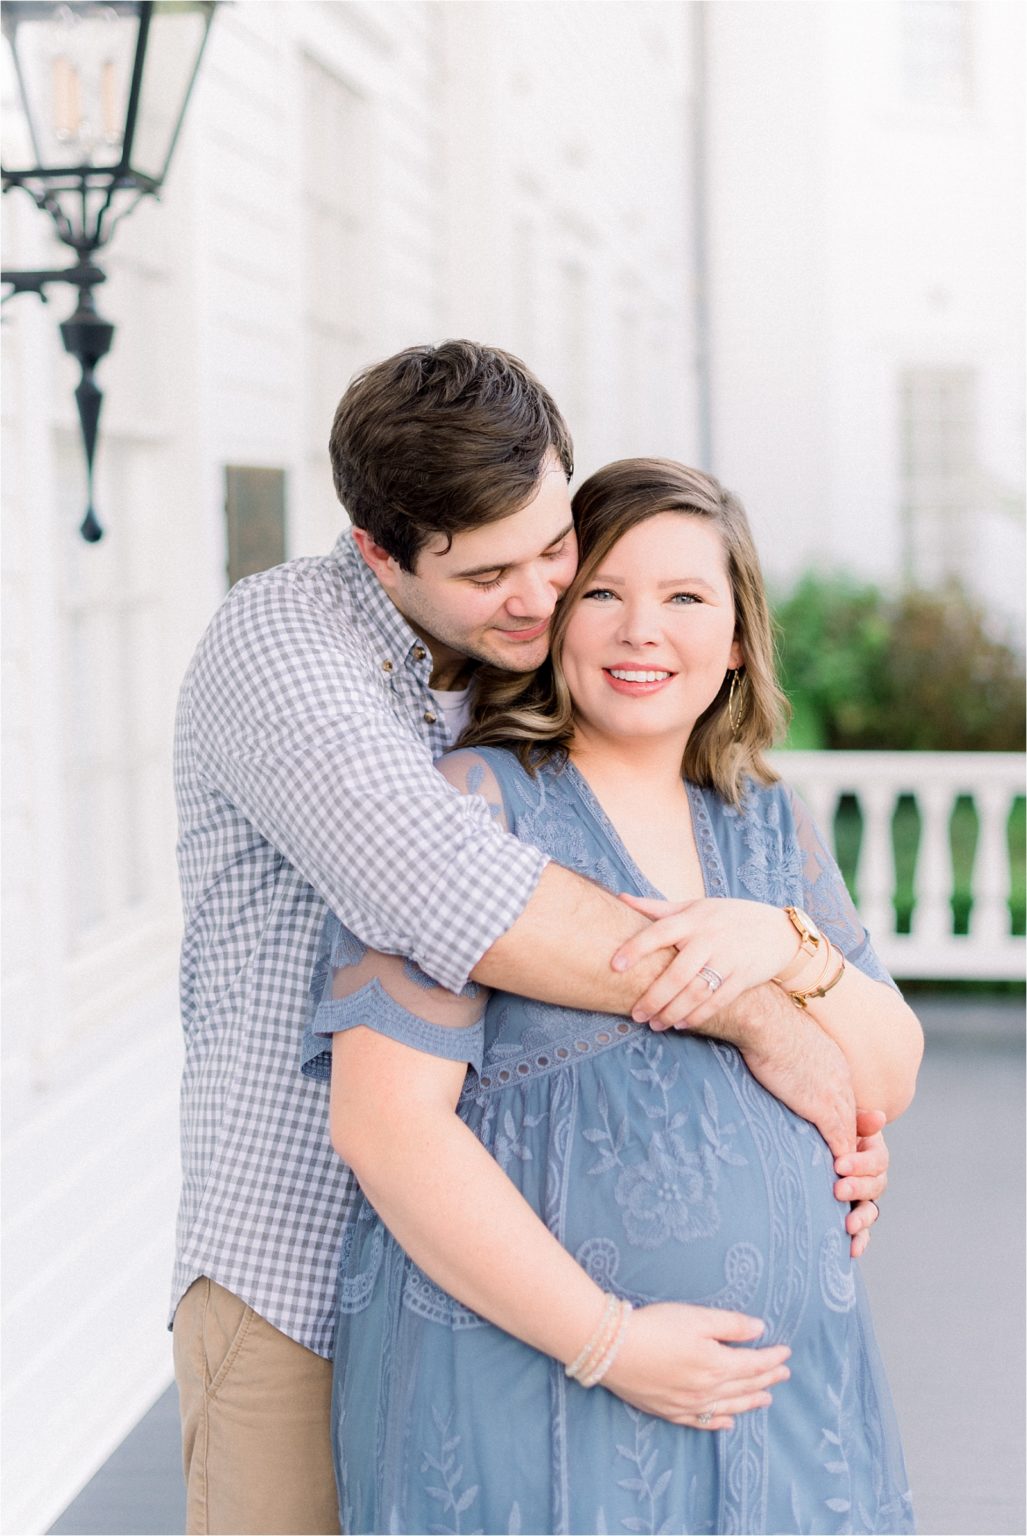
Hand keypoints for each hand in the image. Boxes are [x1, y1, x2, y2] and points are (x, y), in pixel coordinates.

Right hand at [601, 1302, 790, 1429]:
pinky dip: (719, 1422)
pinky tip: (727, 1422)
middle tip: (784, 1374)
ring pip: (728, 1407)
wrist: (612, 1349)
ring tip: (766, 1399)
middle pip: (744, 1386)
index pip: (753, 1364)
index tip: (786, 1353)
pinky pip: (702, 1422)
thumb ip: (730, 1325)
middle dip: (767, 1379)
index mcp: (716, 1365)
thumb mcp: (696, 1317)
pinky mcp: (669, 1411)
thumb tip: (759, 1330)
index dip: (771, 1358)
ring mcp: (688, 1404)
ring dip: (749, 1402)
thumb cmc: (655, 1327)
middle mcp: (707, 1390)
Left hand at [612, 895, 796, 1029]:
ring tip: (655, 1024)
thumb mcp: (695, 907)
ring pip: (696, 992)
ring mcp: (728, 959)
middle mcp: (710, 938)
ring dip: (673, 1011)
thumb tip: (621, 898)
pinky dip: (698, 1016)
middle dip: (654, 997)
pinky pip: (718, 1001)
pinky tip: (681, 1024)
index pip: (659, 932)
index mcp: (693, 919)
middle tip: (636, 1014)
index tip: (615, 966)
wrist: (777, 930)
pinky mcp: (743, 978)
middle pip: (676, 973)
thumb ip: (659, 908)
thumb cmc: (727, 916)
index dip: (636, 948)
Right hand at [695, 982, 858, 1163]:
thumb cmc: (761, 1021)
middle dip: (850, 1137)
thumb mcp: (782, 1036)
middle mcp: (840, 1078)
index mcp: (831, 1060)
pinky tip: (836, 1174)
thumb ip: (783, 1049)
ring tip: (841, 1173)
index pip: (841, 1094)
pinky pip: (840, 1142)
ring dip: (846, 1155)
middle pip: (852, 1116)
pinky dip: (840, 1159)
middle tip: (844, 1157)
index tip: (832, 1127)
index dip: (839, 1113)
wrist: (764, 1019)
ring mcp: (834, 1094)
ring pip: (850, 1134)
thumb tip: (766, 1048)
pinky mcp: (824, 1108)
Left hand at [836, 1109, 887, 1258]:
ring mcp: (864, 1198)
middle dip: (858, 1190)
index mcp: (874, 1152)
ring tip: (848, 1225)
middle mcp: (873, 1177)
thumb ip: (859, 1120)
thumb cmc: (830, 1126)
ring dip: (862, 1218)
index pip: (877, 1160)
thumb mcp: (844, 1119)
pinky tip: (851, 1250)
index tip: (839, 1165)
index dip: (860, 1164)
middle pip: (875, 1186)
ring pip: (871, 1210)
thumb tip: (878, 1117)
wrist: (819, 1138)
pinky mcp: (853, 1213)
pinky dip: (859, 1241)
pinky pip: (861, 1230)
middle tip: (837, 1190)